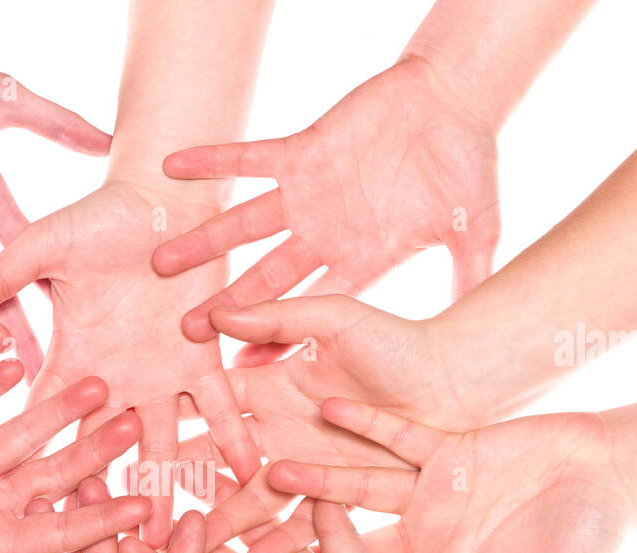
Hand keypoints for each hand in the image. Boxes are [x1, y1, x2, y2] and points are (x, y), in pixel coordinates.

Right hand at [0, 181, 260, 545]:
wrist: (164, 198)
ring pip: (161, 446)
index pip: (43, 426)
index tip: (17, 517)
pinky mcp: (204, 360)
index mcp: (71, 363)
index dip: (31, 468)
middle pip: (102, 455)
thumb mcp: (42, 247)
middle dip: (97, 503)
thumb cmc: (97, 217)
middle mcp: (115, 384)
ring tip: (163, 541)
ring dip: (162, 490)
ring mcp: (161, 378)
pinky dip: (232, 438)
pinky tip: (246, 476)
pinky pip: (221, 407)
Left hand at [155, 56, 499, 357]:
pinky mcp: (301, 150)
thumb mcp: (476, 230)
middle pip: (264, 280)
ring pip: (243, 226)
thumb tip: (477, 322)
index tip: (241, 368)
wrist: (454, 99)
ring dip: (203, 243)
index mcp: (360, 261)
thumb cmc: (469, 165)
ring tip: (159, 263)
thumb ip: (470, 274)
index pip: (313, 311)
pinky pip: (247, 157)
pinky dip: (212, 160)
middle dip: (226, 306)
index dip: (279, 339)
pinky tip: (170, 167)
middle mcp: (325, 235)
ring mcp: (308, 195)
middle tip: (185, 333)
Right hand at [165, 294, 475, 546]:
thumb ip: (278, 317)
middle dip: (176, 481)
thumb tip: (213, 315)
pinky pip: (297, 523)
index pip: (205, 404)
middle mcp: (275, 430)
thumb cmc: (397, 343)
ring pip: (247, 498)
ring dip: (215, 521)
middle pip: (214, 459)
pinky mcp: (332, 498)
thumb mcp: (336, 318)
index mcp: (268, 385)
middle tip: (136, 500)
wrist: (457, 387)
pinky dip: (273, 542)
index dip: (170, 418)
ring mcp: (302, 467)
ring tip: (184, 547)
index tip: (129, 432)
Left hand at [264, 399, 632, 552]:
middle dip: (305, 549)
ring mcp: (432, 491)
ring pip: (361, 486)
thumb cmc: (593, 541)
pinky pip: (397, 434)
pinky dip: (366, 423)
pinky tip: (324, 409)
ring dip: (318, 479)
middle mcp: (427, 536)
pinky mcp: (446, 449)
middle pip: (352, 546)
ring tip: (268, 472)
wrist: (616, 475)